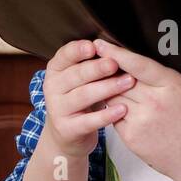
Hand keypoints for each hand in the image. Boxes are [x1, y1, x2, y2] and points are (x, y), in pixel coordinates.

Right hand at [41, 39, 135, 159]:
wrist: (66, 134)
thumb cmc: (80, 99)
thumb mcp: (81, 78)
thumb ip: (91, 62)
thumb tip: (115, 47)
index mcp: (55, 70)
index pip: (64, 55)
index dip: (78, 50)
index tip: (94, 46)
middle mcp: (52, 87)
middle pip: (76, 75)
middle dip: (97, 68)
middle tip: (116, 63)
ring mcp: (58, 109)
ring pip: (83, 95)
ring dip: (107, 88)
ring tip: (128, 82)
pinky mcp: (67, 129)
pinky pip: (88, 121)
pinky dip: (106, 115)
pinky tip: (122, 109)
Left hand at [92, 39, 180, 180]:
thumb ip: (166, 79)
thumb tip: (142, 66)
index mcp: (171, 85)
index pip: (136, 63)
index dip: (116, 52)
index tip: (101, 44)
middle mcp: (154, 101)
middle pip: (119, 79)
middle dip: (108, 72)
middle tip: (98, 64)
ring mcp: (141, 120)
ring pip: (112, 98)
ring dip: (108, 91)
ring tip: (107, 87)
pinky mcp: (132, 138)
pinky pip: (114, 117)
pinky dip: (114, 111)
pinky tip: (121, 109)